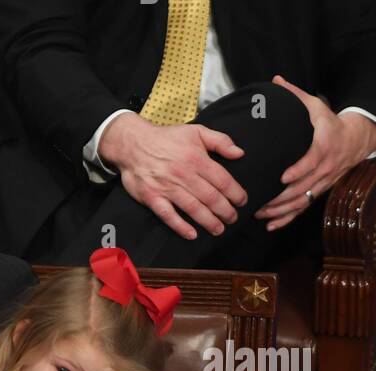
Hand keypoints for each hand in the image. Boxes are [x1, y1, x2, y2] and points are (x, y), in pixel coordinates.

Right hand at [99, 112, 247, 240]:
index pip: (223, 180)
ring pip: (193, 208)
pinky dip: (181, 226)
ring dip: (209, 222)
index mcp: (197, 159)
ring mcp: (167, 188)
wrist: (133, 144)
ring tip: (219, 229)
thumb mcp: (196, 131)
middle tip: (233, 218)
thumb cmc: (166, 138)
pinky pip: (169, 216)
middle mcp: (184, 175)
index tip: (242, 201)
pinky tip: (192, 234)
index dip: (236, 193)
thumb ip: (220, 140)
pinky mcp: (153, 198)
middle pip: (211, 197)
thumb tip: (239, 153)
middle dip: (225, 211)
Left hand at [255, 75, 375, 231]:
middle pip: (303, 186)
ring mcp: (322, 182)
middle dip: (281, 197)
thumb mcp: (315, 106)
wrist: (355, 139)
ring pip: (302, 200)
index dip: (298, 171)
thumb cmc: (329, 122)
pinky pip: (303, 208)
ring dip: (280, 210)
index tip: (282, 177)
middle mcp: (325, 167)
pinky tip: (270, 225)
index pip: (312, 161)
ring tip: (259, 213)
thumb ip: (294, 95)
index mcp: (324, 145)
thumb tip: (275, 80)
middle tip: (259, 202)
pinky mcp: (319, 190)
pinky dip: (287, 218)